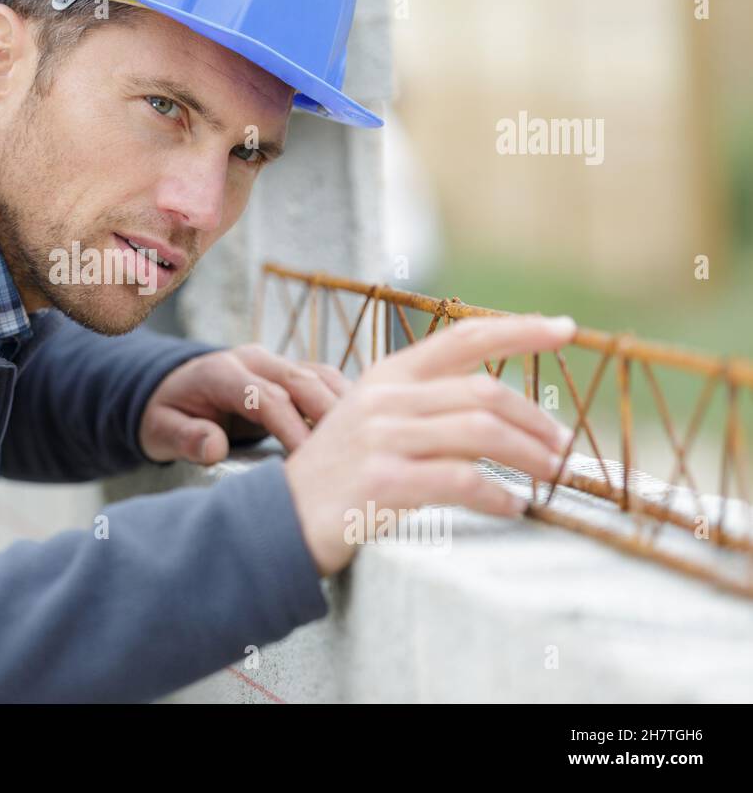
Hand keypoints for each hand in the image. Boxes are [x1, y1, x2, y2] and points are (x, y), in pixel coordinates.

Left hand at [139, 343, 351, 464]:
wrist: (171, 389)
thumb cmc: (167, 414)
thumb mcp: (159, 430)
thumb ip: (184, 437)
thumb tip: (212, 447)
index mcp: (220, 372)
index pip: (266, 398)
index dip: (292, 429)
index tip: (309, 462)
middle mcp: (252, 360)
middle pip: (302, 381)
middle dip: (330, 418)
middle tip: (353, 455)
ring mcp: (274, 362)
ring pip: (321, 376)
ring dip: (345, 407)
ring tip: (366, 444)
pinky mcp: (291, 371)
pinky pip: (326, 380)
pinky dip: (346, 402)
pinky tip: (362, 430)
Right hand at [283, 314, 577, 576]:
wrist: (281, 519)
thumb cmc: (338, 473)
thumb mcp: (371, 418)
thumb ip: (421, 400)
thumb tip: (495, 400)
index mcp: (386, 376)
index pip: (462, 338)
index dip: (519, 329)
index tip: (566, 327)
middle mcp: (384, 399)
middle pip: (484, 393)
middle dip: (535, 419)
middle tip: (561, 446)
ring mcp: (382, 439)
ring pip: (481, 435)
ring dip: (529, 456)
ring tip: (550, 475)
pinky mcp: (383, 482)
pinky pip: (461, 482)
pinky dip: (498, 496)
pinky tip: (511, 507)